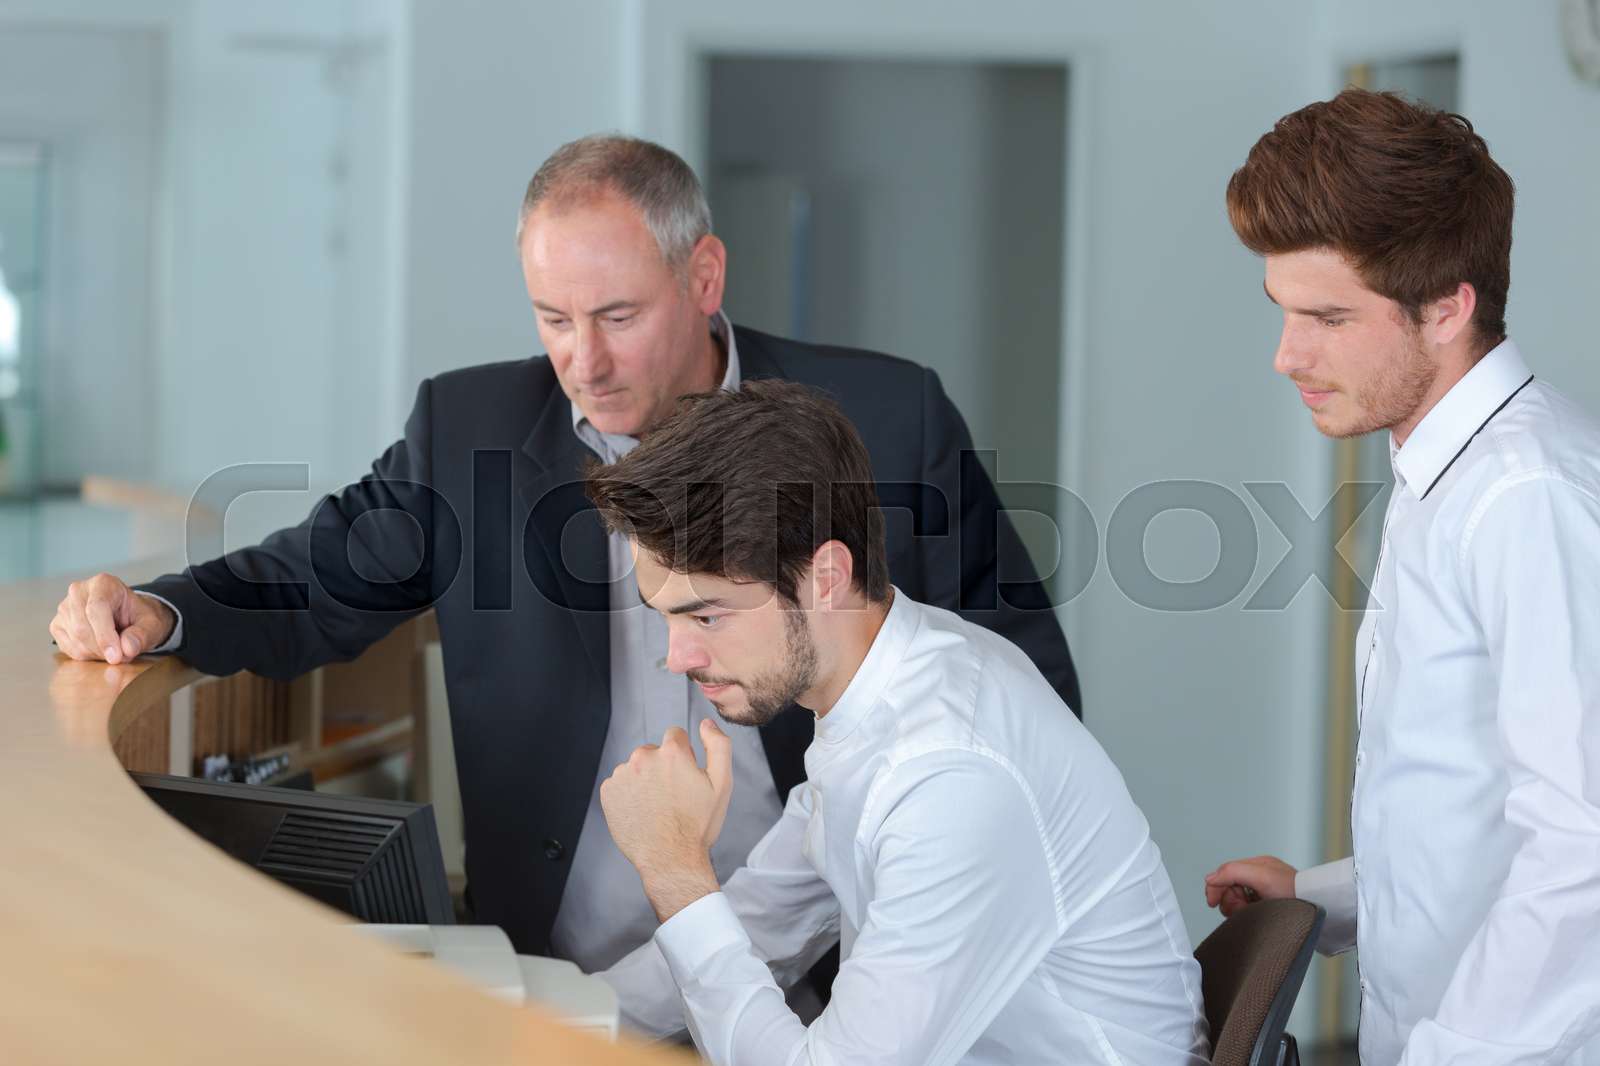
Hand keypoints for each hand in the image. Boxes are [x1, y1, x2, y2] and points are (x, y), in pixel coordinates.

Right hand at [50, 573, 175, 664]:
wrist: (128, 617)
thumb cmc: (139, 617)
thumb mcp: (151, 624)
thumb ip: (142, 635)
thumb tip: (127, 648)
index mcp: (103, 583)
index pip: (97, 609)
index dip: (105, 636)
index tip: (116, 656)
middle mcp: (79, 592)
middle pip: (83, 627)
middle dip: (103, 648)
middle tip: (122, 656)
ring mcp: (64, 608)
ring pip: (75, 639)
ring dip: (97, 653)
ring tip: (115, 650)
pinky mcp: (57, 625)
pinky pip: (69, 648)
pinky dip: (87, 656)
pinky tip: (100, 649)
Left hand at [600, 719, 732, 920]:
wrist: (670, 860)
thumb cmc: (697, 825)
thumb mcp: (722, 784)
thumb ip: (719, 746)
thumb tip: (706, 724)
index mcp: (671, 752)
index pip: (675, 736)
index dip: (684, 757)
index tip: (685, 778)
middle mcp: (642, 757)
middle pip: (654, 752)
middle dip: (663, 768)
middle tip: (673, 797)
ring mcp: (622, 775)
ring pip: (636, 768)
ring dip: (645, 781)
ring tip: (656, 807)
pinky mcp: (609, 792)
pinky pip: (620, 784)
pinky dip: (629, 794)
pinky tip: (642, 812)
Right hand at [1204, 855, 1297, 917]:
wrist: (1316, 908)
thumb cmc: (1295, 892)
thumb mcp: (1261, 876)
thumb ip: (1232, 872)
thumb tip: (1210, 879)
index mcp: (1257, 866)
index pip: (1224, 873)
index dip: (1215, 887)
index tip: (1212, 903)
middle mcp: (1259, 878)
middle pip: (1228, 888)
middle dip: (1231, 900)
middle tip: (1242, 907)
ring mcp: (1263, 893)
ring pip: (1236, 901)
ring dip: (1238, 908)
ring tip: (1250, 912)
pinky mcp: (1267, 907)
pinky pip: (1246, 910)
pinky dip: (1246, 914)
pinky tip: (1255, 916)